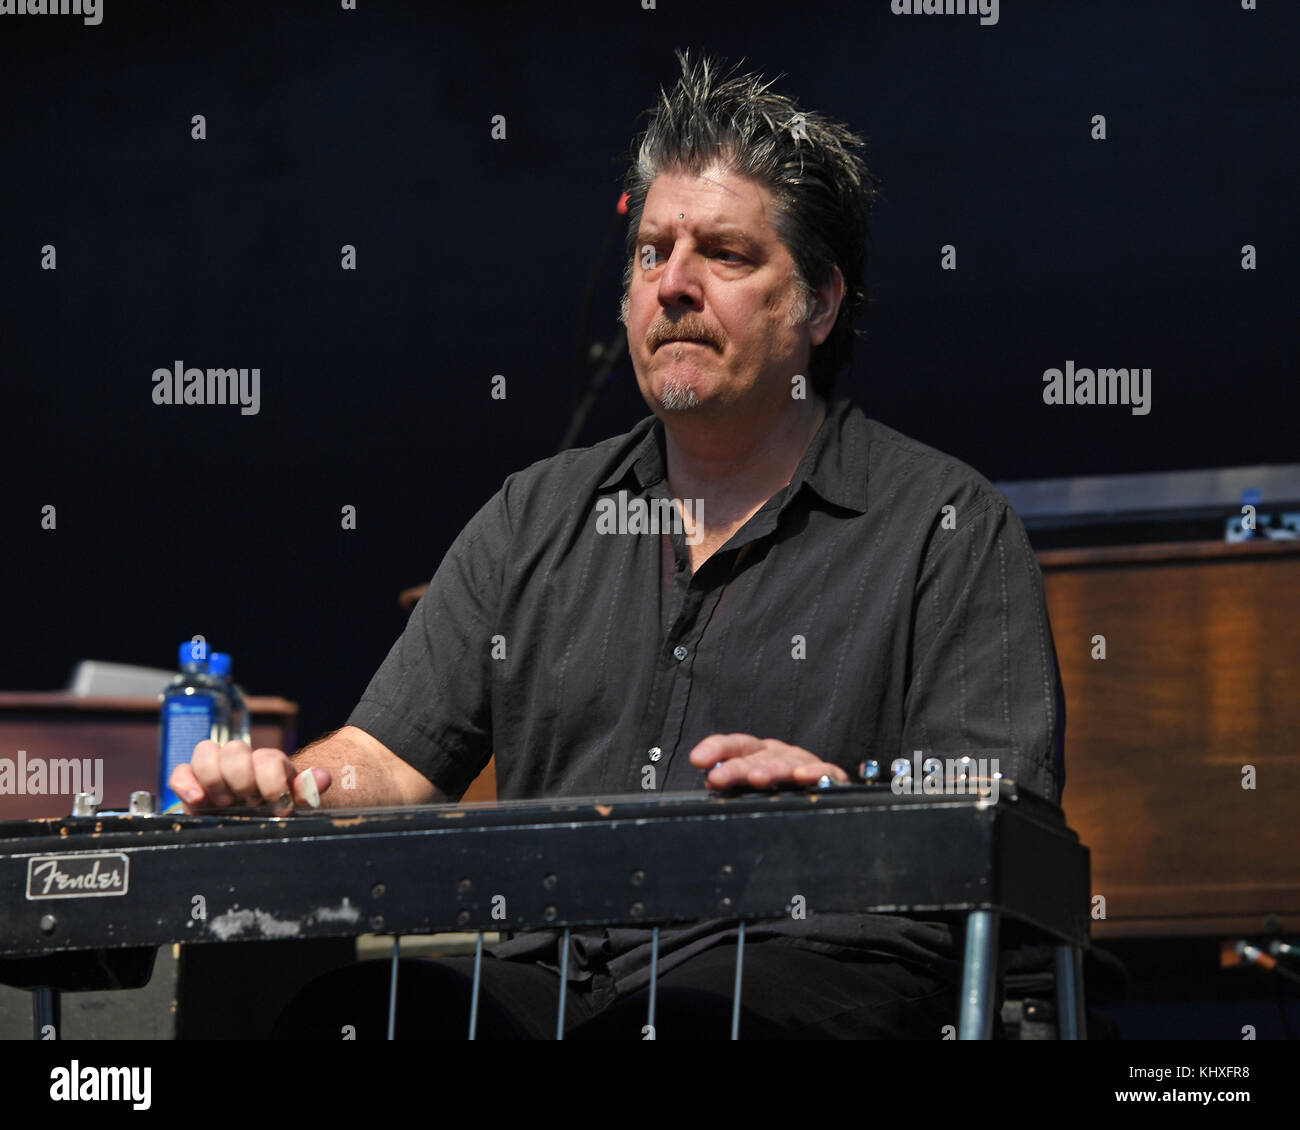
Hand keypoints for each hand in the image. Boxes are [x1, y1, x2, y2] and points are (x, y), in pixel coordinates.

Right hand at [170, 739, 329, 814]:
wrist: (254, 822)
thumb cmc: (276, 811)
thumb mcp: (295, 804)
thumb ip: (308, 790)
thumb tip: (323, 777)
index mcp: (269, 764)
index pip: (268, 758)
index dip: (272, 781)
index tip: (278, 804)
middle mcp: (241, 762)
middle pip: (235, 750)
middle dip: (242, 779)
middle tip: (249, 802)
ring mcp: (215, 771)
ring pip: (205, 751)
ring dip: (214, 778)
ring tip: (225, 803)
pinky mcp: (192, 784)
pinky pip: (180, 772)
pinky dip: (185, 783)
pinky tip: (198, 799)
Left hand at [688, 733, 849, 791]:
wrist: (826, 805)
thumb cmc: (783, 795)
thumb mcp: (753, 789)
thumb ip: (733, 784)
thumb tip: (710, 780)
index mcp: (759, 755)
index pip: (736, 746)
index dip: (717, 749)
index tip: (698, 759)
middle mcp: (780, 755)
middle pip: (756, 757)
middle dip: (737, 767)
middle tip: (718, 778)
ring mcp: (805, 763)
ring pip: (786, 764)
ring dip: (771, 770)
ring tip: (757, 779)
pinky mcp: (831, 776)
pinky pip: (825, 772)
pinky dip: (816, 772)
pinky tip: (803, 777)